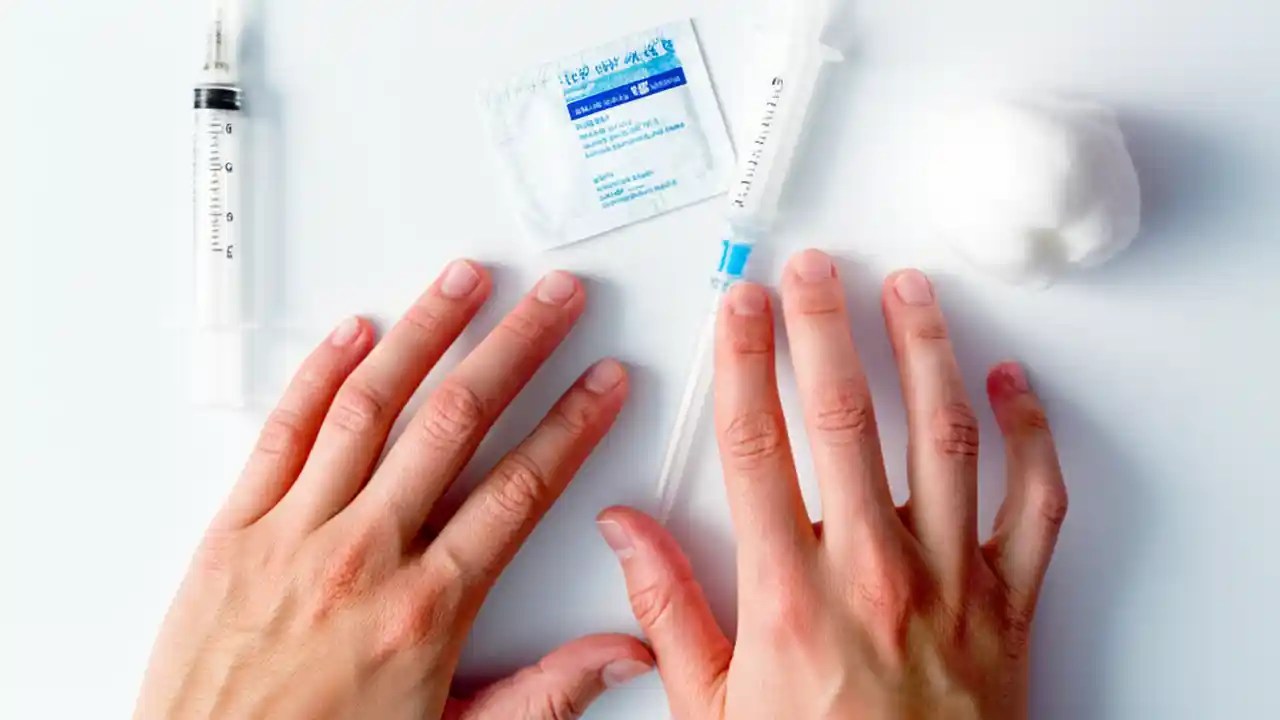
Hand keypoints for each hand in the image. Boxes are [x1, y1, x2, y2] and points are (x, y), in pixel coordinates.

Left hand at [136, 262, 653, 719]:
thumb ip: (545, 694)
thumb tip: (623, 655)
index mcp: (426, 608)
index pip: (520, 489)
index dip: (572, 425)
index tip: (602, 381)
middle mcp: (363, 555)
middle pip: (456, 424)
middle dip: (517, 348)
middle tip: (556, 299)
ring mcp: (295, 533)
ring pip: (372, 407)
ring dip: (426, 333)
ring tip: (466, 282)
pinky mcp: (234, 529)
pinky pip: (283, 432)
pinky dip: (320, 373)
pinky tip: (357, 332)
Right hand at [599, 250, 1067, 718]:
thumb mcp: (712, 708)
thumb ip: (667, 608)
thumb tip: (624, 528)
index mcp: (790, 596)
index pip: (758, 444)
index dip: (745, 360)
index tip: (740, 306)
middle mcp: (875, 572)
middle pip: (847, 418)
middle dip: (825, 327)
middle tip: (814, 269)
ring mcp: (952, 581)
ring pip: (945, 436)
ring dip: (925, 351)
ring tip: (908, 291)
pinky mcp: (1010, 602)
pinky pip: (1035, 501)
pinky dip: (1029, 434)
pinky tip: (1010, 383)